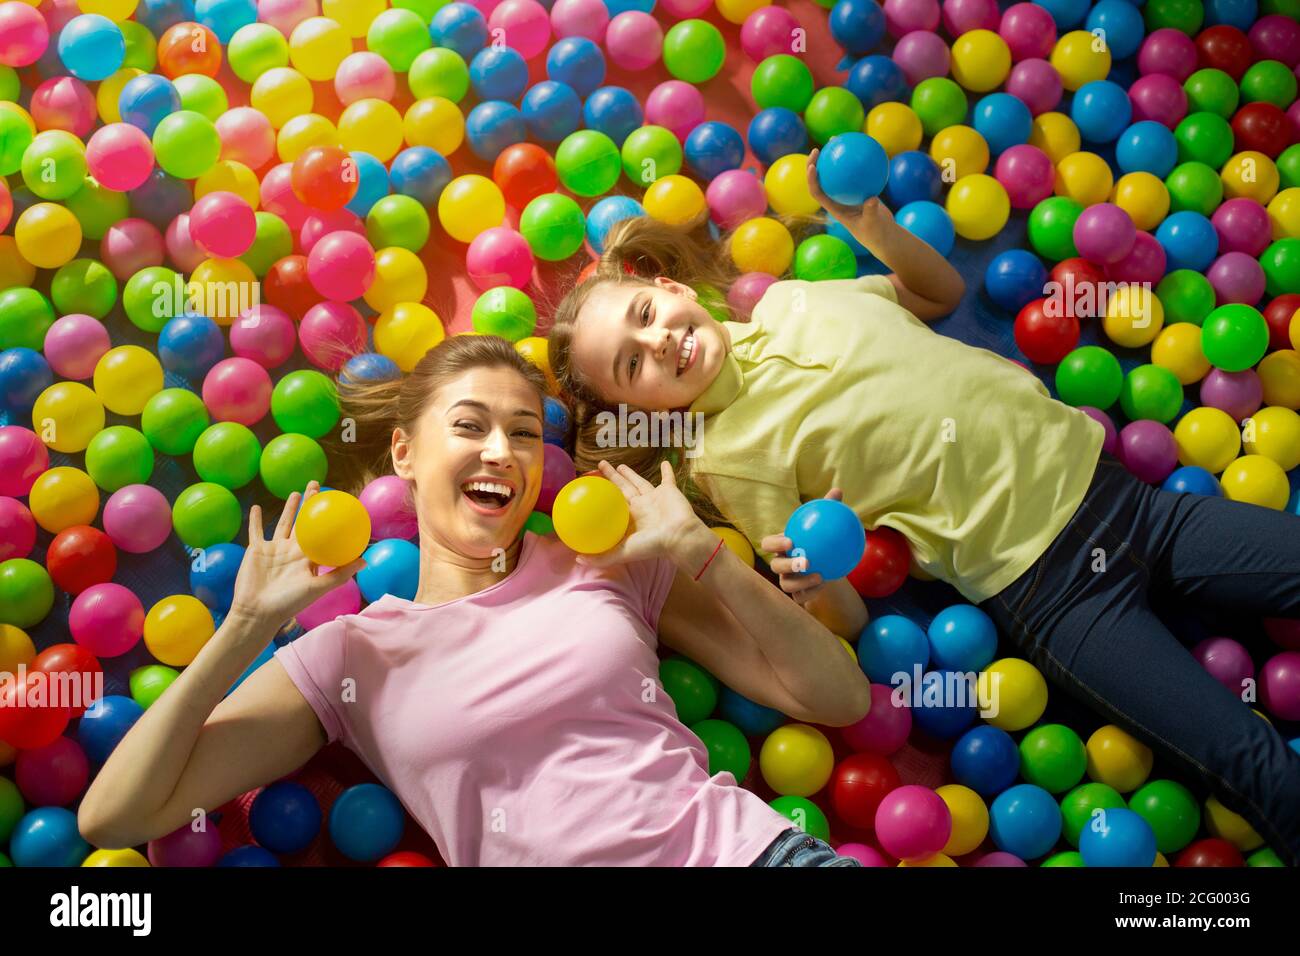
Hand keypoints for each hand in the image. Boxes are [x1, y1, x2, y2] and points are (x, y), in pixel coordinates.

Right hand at [228, 481, 366, 628]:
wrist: (258, 612)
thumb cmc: (289, 603)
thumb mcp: (317, 587)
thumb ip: (340, 574)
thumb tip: (365, 560)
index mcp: (308, 558)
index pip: (322, 532)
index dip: (329, 518)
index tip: (338, 502)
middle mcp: (292, 551)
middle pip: (304, 522)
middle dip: (311, 504)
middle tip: (317, 485)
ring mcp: (274, 550)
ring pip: (283, 523)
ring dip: (289, 508)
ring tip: (295, 492)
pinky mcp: (256, 551)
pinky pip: (256, 531)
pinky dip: (255, 520)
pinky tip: (256, 507)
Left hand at [576, 460, 702, 568]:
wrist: (679, 536)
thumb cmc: (652, 545)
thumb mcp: (623, 552)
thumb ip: (602, 557)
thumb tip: (577, 559)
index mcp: (631, 518)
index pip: (612, 504)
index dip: (603, 496)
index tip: (592, 488)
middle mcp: (642, 507)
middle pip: (624, 488)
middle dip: (613, 478)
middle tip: (602, 466)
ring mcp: (656, 498)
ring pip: (640, 482)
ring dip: (631, 474)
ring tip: (621, 465)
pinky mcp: (670, 491)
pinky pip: (668, 478)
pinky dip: (668, 471)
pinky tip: (665, 461)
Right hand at [761, 488, 844, 607]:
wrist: (826, 563)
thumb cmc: (819, 539)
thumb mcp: (823, 524)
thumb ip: (828, 508)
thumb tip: (837, 491)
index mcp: (781, 546)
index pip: (768, 544)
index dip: (774, 544)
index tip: (790, 541)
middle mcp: (780, 564)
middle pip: (775, 566)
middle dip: (787, 565)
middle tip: (806, 561)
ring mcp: (787, 580)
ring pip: (786, 585)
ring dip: (800, 581)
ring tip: (819, 575)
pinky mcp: (798, 594)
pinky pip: (801, 597)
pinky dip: (812, 592)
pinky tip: (825, 584)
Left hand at [806, 147, 896, 248]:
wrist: (884, 234)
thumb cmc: (875, 233)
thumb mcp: (873, 224)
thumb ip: (871, 212)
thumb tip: (871, 199)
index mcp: (834, 208)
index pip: (818, 193)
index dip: (811, 180)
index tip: (812, 167)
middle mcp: (837, 199)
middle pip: (821, 180)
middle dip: (815, 164)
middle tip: (818, 149)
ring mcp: (847, 193)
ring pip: (836, 173)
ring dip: (833, 158)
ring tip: (834, 141)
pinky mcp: (859, 189)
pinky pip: (854, 172)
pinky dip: (855, 161)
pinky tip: (861, 147)